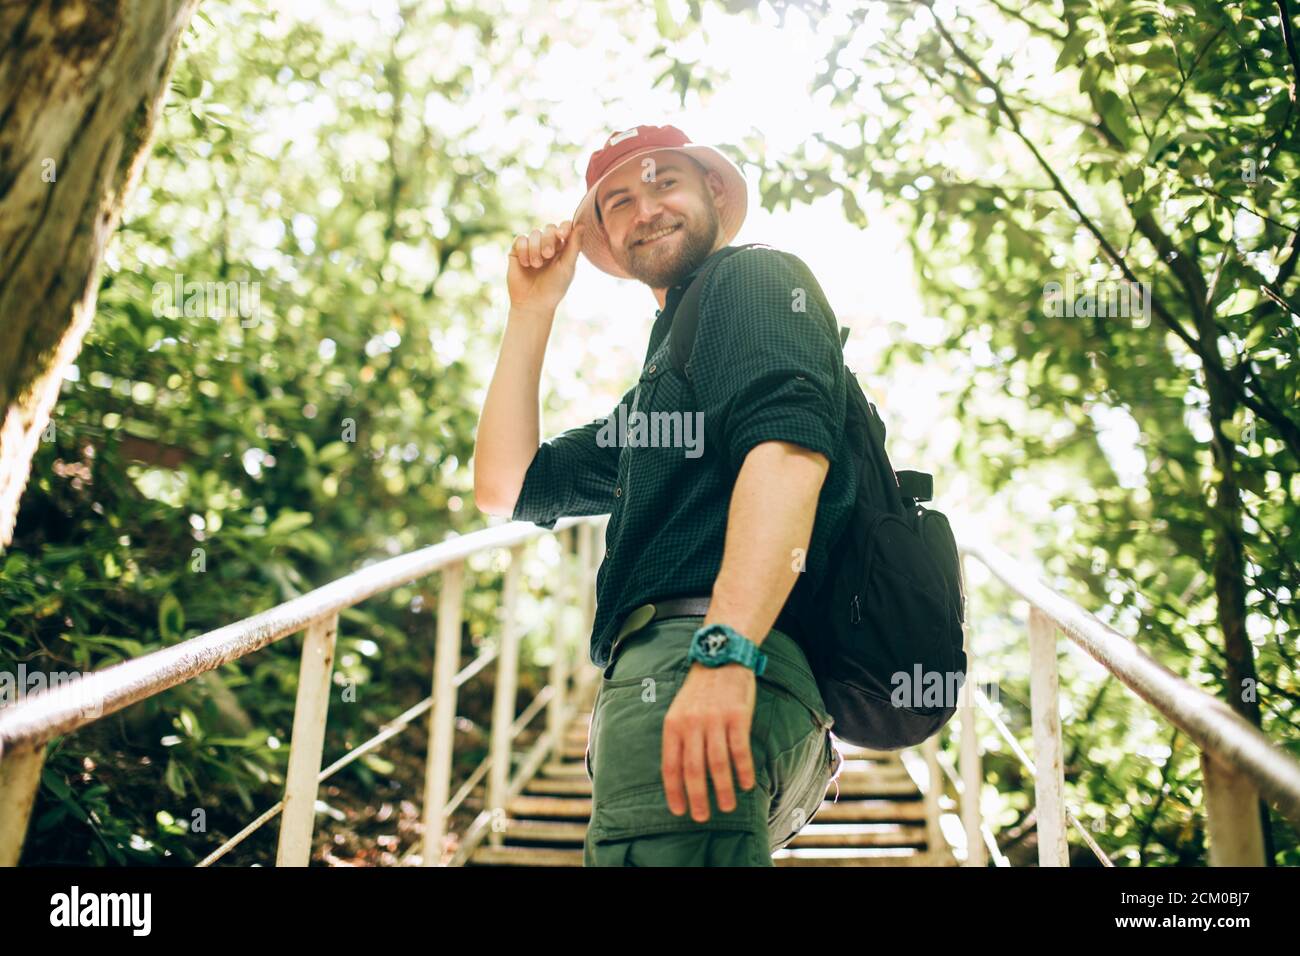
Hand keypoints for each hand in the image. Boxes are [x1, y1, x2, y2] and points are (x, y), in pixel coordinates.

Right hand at [507, 219, 584, 320]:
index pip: (565, 227)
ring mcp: (532, 247)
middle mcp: (548, 245)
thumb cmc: (554, 287)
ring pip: (534, 233)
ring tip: (536, 265)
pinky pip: (520, 238)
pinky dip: (524, 249)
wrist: (532, 303)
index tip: (562, 235)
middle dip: (548, 240)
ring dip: (535, 248)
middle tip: (547, 255)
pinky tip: (526, 264)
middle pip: (549, 228)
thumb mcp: (567, 267)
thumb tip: (582, 225)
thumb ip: (574, 246)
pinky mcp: (517, 251)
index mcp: (563, 248)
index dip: (564, 227)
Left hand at [662, 663, 757, 821]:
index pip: (670, 765)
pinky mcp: (736, 716)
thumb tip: (680, 774)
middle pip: (693, 769)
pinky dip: (743, 770)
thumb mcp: (679, 711)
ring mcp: (714, 719)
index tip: (679, 811)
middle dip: (697, 797)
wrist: (721, 657)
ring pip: (717, 763)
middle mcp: (691, 724)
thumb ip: (679, 738)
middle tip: (702, 817)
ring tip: (727, 807)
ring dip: (723, 789)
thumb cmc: (700, 691)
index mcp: (673, 725)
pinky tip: (746, 784)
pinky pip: (739, 749)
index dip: (674, 791)